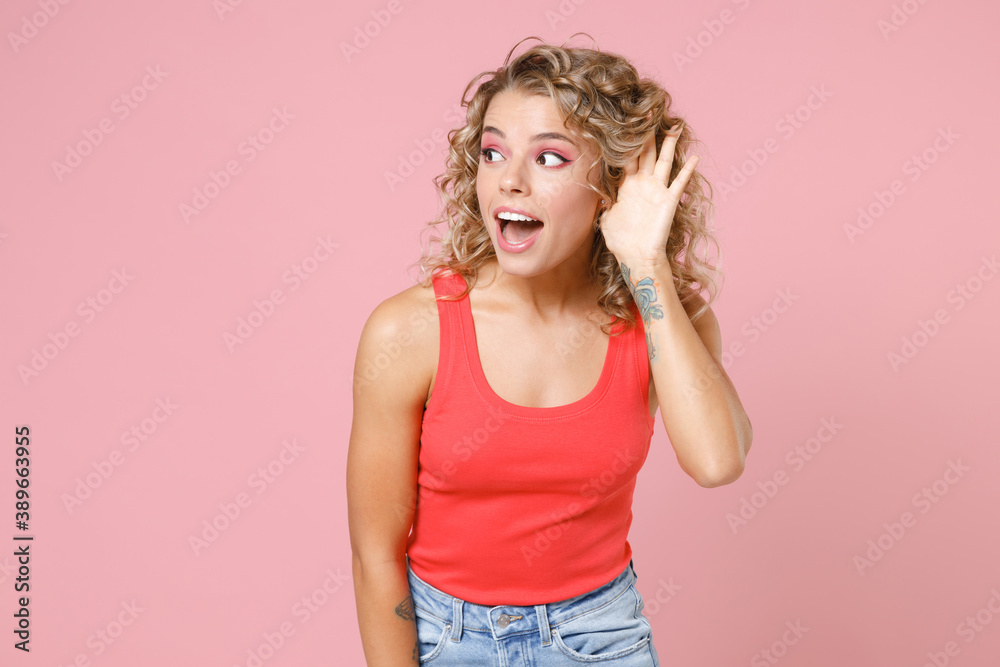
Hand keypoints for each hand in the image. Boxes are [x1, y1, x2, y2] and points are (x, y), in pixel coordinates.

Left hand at [600, 122, 699, 270]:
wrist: (636, 258)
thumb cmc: (620, 240)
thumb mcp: (605, 218)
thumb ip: (602, 201)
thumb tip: (593, 191)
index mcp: (626, 185)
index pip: (626, 157)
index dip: (626, 141)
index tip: (625, 123)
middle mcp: (642, 184)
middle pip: (645, 152)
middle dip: (646, 132)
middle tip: (648, 110)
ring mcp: (656, 191)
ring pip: (663, 161)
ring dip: (668, 144)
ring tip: (673, 125)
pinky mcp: (668, 201)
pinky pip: (679, 183)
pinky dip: (687, 171)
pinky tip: (695, 157)